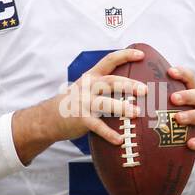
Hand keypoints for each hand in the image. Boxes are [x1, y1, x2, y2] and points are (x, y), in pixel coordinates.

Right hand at [14, 48, 148, 163]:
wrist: (49, 117)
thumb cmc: (76, 102)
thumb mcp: (87, 87)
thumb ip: (105, 84)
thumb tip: (134, 85)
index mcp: (92, 76)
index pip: (109, 60)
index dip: (125, 55)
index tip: (141, 55)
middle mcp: (88, 87)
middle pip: (111, 82)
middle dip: (128, 85)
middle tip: (144, 90)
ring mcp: (83, 103)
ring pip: (104, 103)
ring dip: (121, 107)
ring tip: (137, 113)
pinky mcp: (81, 119)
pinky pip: (97, 127)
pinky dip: (109, 134)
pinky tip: (119, 139)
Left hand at [167, 64, 194, 177]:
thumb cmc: (182, 119)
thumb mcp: (174, 106)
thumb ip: (161, 98)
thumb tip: (133, 91)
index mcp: (192, 93)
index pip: (190, 79)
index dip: (181, 73)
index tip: (169, 71)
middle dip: (186, 95)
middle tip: (173, 97)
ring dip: (190, 116)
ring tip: (178, 118)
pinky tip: (190, 144)